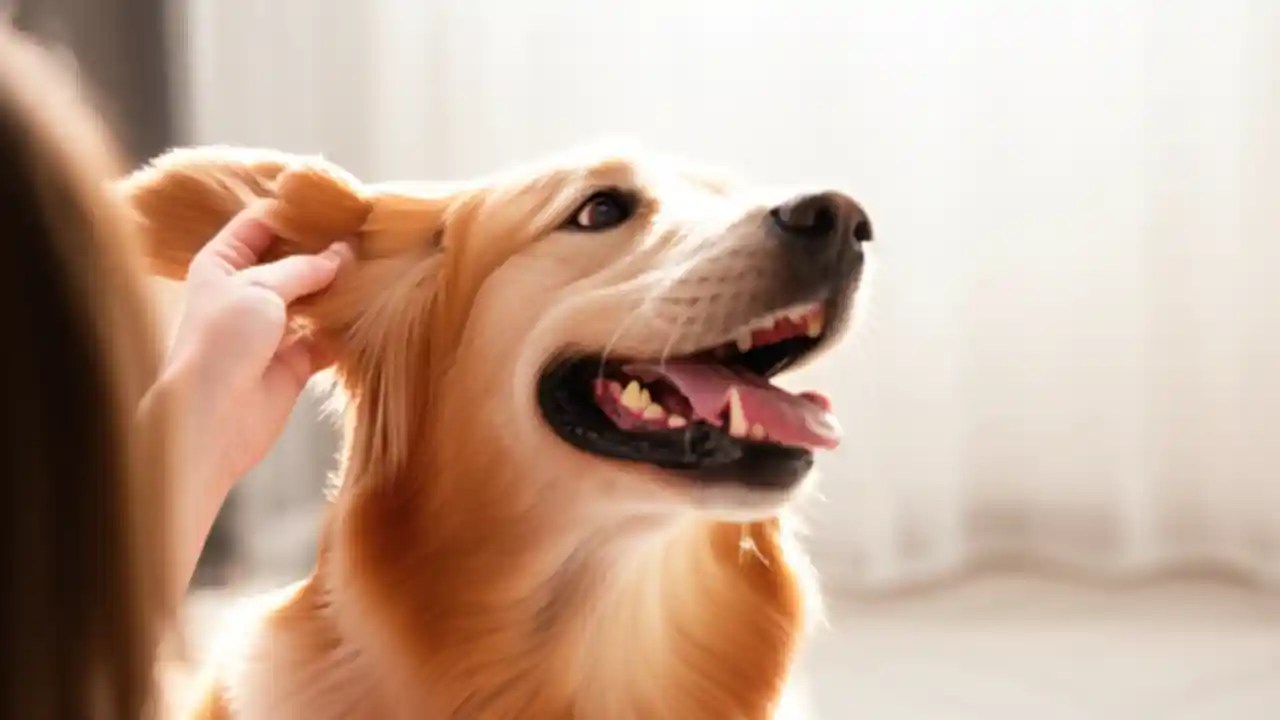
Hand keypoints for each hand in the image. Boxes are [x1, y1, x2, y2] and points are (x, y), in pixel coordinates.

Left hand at [149, 204, 351, 591]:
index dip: (293, 212)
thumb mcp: (260, 288)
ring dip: (340, 288)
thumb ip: (305, 268)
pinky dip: (347, 329)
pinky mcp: (293, 363)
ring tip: (377, 267)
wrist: (213, 420)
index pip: (259, 224)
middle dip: (324, 250)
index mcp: (221, 265)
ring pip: (313, 299)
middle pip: (291, 261)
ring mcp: (270, 330)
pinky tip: (373, 311)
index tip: (335, 203)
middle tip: (365, 234)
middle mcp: (245, 294)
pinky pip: (326, 338)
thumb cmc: (223, 343)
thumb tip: (342, 253)